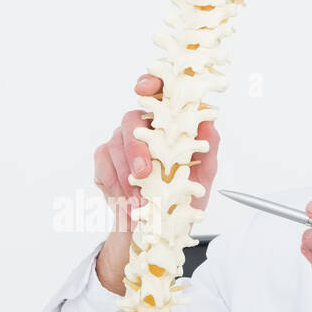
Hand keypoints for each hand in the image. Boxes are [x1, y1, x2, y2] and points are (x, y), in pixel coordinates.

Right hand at [93, 74, 219, 293]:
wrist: (161, 226)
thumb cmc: (183, 195)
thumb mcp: (204, 174)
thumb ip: (208, 148)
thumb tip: (209, 124)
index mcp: (166, 122)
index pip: (156, 94)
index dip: (149, 84)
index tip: (145, 89)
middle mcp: (141, 128)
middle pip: (130, 120)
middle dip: (136, 146)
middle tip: (144, 172)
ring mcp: (120, 143)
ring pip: (114, 144)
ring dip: (126, 173)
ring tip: (140, 198)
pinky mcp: (104, 161)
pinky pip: (102, 165)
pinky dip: (114, 184)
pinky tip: (126, 199)